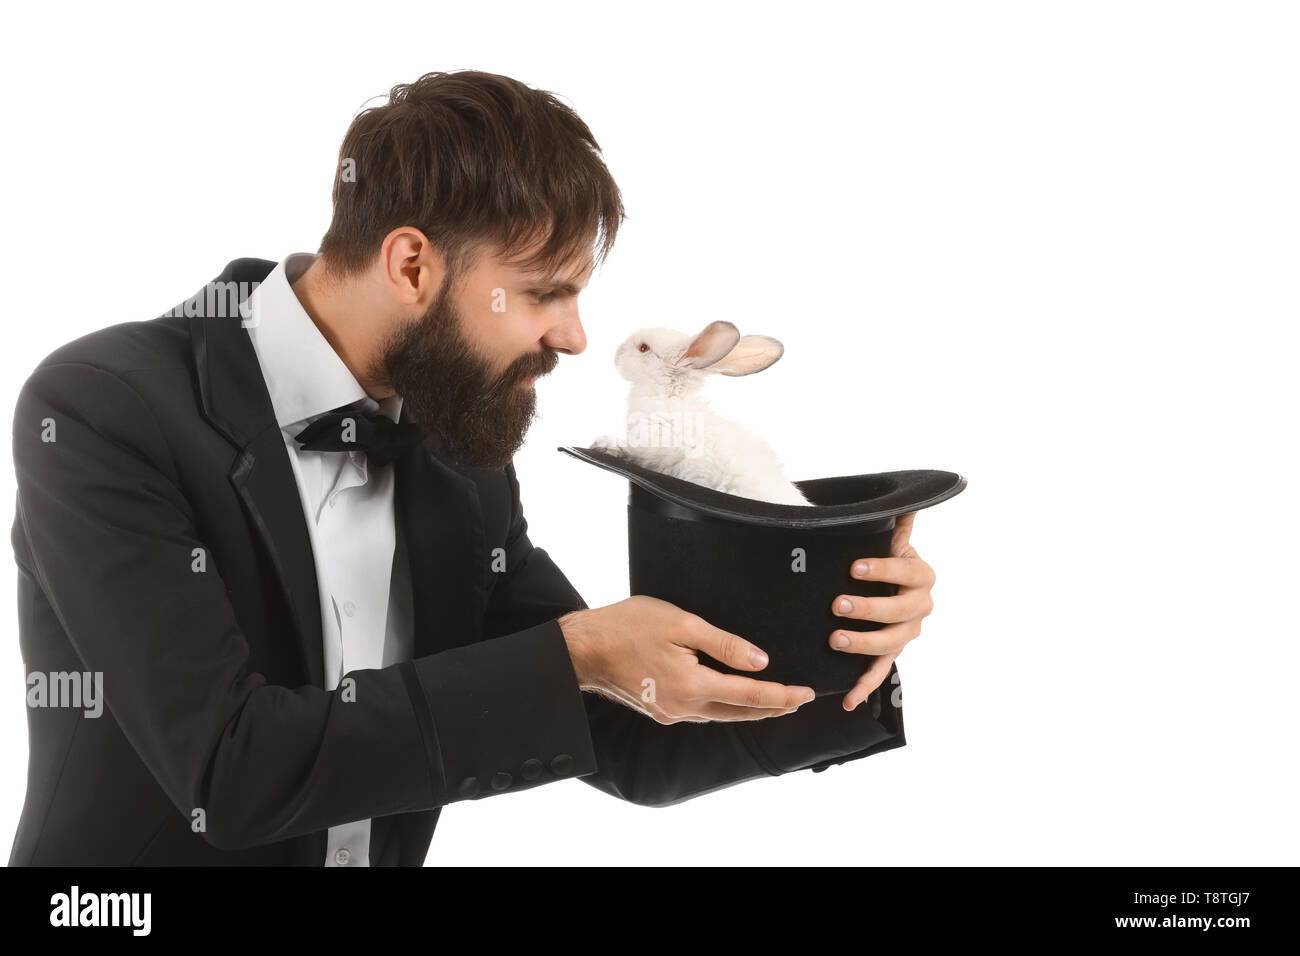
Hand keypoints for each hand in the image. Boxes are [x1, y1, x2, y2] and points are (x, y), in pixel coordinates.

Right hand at [558, 595, 815, 724]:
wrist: (583, 648)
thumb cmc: (628, 626)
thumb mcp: (681, 622)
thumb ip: (723, 644)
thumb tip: (759, 662)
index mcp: (692, 685)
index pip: (750, 694)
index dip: (781, 695)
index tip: (806, 694)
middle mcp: (683, 707)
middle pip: (739, 712)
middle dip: (773, 708)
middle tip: (799, 702)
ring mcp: (669, 712)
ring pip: (720, 714)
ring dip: (748, 709)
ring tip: (774, 701)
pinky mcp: (658, 710)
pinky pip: (700, 712)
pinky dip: (722, 707)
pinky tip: (729, 698)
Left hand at [829, 512, 935, 711]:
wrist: (885, 585)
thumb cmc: (882, 558)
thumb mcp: (889, 538)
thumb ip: (896, 521)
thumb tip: (906, 496)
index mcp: (921, 575)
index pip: (907, 571)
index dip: (883, 569)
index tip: (853, 567)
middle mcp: (919, 606)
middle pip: (900, 611)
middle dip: (869, 608)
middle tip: (837, 604)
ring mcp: (906, 634)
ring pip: (892, 643)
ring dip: (865, 644)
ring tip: (835, 640)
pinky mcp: (890, 655)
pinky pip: (880, 673)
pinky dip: (865, 687)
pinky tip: (849, 700)